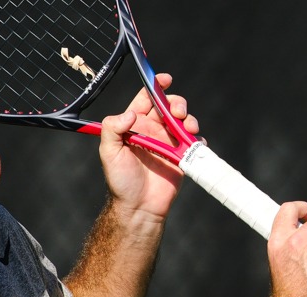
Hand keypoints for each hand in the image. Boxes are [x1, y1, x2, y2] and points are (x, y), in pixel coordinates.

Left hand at [98, 74, 199, 221]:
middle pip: (169, 106)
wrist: (139, 206)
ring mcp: (169, 143)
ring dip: (190, 119)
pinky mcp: (182, 157)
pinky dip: (197, 139)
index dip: (155, 86)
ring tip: (188, 128)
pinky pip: (194, 142)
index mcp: (135, 126)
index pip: (146, 99)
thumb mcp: (109, 152)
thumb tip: (130, 113)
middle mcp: (153, 132)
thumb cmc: (121, 181)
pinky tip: (193, 144)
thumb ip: (113, 129)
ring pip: (184, 121)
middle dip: (177, 103)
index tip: (165, 80)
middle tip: (178, 112)